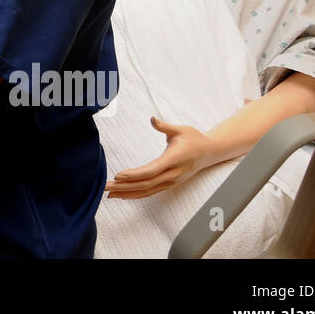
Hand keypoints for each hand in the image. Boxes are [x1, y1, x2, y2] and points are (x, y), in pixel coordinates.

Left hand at [104, 117, 219, 198]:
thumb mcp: (181, 129)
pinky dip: (136, 194)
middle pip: (146, 183)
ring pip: (147, 190)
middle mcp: (173, 174)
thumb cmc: (194, 138)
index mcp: (174, 159)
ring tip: (109, 194)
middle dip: (124, 187)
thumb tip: (153, 119)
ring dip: (127, 193)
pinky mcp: (170, 184)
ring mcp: (171, 181)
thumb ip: (165, 126)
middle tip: (105, 187)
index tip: (118, 175)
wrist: (209, 152)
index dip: (135, 174)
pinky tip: (123, 194)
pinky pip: (151, 191)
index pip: (152, 170)